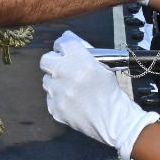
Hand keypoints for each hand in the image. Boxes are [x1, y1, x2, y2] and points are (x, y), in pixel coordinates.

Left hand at [39, 31, 156, 159]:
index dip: (63, 45)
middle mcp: (65, 73)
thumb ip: (84, 52)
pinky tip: (72, 101)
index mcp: (79, 59)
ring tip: (71, 88)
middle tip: (62, 67)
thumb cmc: (111, 92)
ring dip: (56, 82)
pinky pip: (50, 98)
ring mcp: (58, 92)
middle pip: (46, 59)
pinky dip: (58, 99)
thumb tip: (68, 39)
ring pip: (47, 80)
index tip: (63, 50)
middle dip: (53, 61)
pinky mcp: (55, 108)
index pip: (62, 43)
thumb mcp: (103, 66)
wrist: (113, 120)